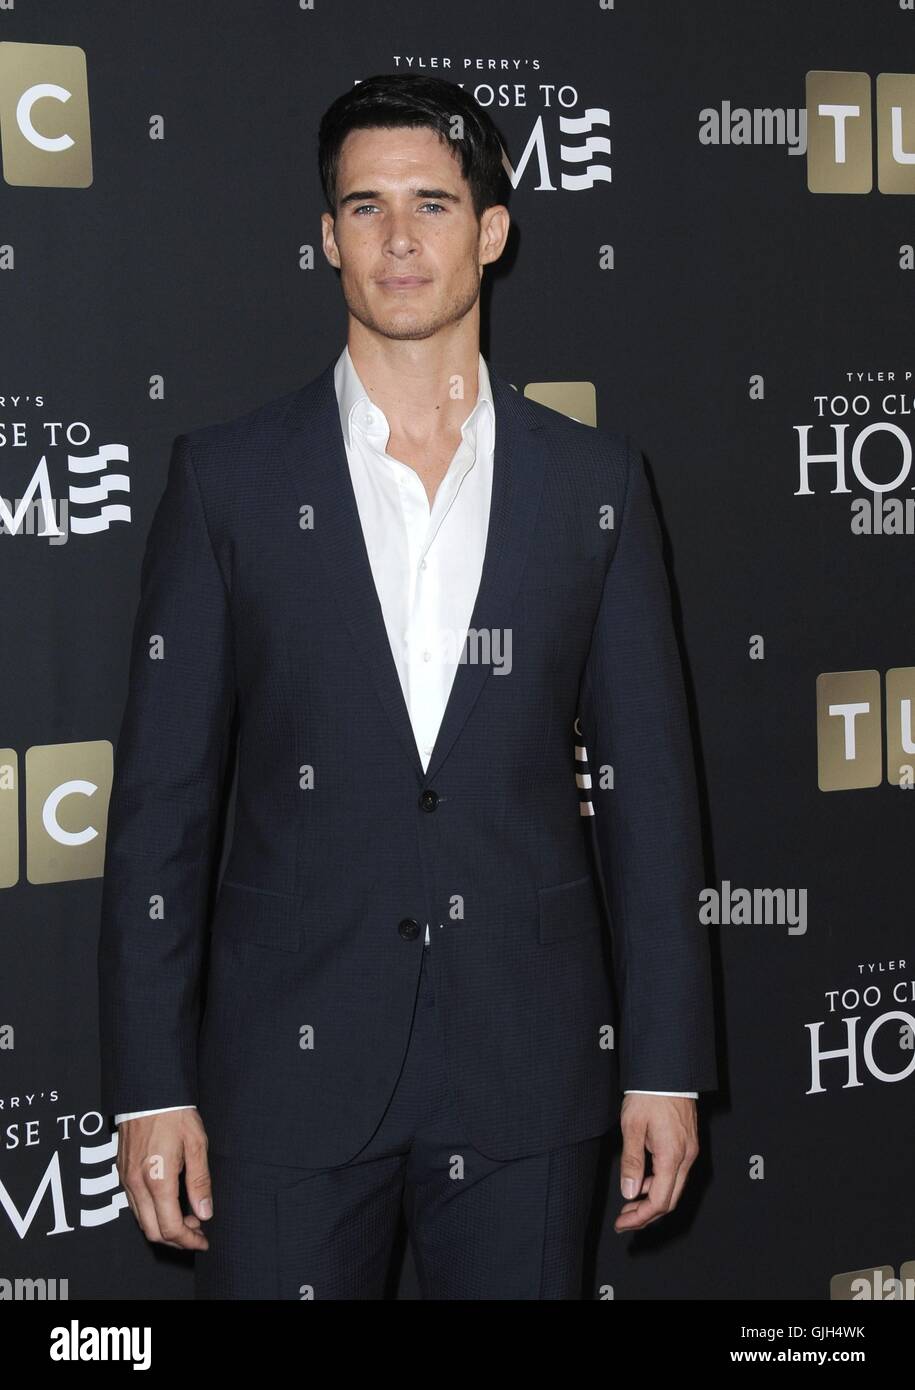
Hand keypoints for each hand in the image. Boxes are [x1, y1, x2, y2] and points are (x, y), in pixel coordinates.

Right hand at [117, 1109, 212, 1250]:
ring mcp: (125, 1180)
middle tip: (197, 1231)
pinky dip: (151, 1213)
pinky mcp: (120, 1173)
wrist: (148, 1092)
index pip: (171, 1228)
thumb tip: (205, 1213)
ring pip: (141, 1221)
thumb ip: (200, 1182)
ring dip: (163, 1227)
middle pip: (153, 1231)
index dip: (189, 1240)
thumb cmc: (174, 1114)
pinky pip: (134, 1205)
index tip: (203, 1240)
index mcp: (158, 1180)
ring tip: (187, 1216)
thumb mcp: (196, 1145)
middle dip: (177, 1239)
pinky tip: (168, 1202)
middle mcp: (137, 1185)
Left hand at [614, 1094, 698, 1232]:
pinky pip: (676, 1173)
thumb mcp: (632, 1127)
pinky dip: (659, 1183)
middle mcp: (686, 1157)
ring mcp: (690, 1151)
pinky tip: (642, 1181)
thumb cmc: (649, 1095)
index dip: (641, 1217)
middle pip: (670, 1200)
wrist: (667, 1071)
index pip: (660, 1201)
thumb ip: (631, 1162)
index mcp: (673, 1156)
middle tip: (624, 1219)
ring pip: (674, 1187)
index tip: (623, 1223)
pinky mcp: (688, 1144)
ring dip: (652, 1199)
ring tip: (629, 1203)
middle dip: (646, 1214)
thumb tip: (629, 1192)